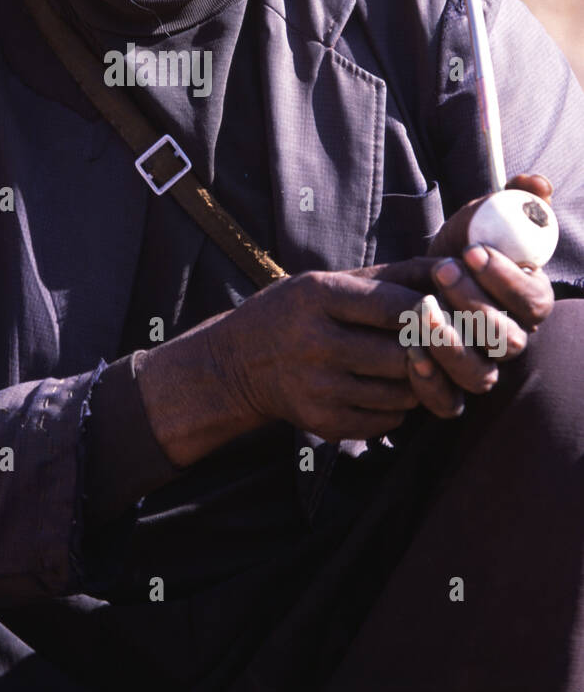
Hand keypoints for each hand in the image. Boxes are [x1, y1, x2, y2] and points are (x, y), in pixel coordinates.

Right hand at [212, 267, 426, 442]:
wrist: (238, 364)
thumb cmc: (295, 313)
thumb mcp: (326, 282)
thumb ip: (388, 278)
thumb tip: (452, 269)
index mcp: (317, 296)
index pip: (393, 305)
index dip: (428, 309)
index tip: (441, 310)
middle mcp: (315, 343)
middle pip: (405, 354)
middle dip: (428, 350)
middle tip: (436, 344)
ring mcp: (318, 387)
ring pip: (403, 392)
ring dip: (417, 381)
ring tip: (407, 366)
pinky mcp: (322, 422)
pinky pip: (388, 420)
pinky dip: (397, 407)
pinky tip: (382, 389)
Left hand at [385, 173, 554, 417]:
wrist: (416, 281)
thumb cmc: (458, 247)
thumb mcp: (481, 217)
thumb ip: (511, 199)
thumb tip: (535, 185)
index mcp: (529, 302)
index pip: (534, 302)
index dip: (506, 280)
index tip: (471, 251)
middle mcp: (512, 341)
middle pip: (509, 340)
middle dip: (476, 305)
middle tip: (442, 271)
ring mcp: (482, 368)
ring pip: (481, 375)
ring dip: (452, 345)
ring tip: (423, 309)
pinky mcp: (449, 389)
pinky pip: (448, 402)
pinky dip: (432, 384)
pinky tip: (411, 353)